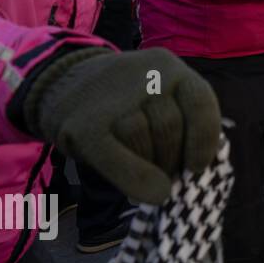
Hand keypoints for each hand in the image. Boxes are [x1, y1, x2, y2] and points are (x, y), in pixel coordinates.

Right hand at [21, 48, 222, 204]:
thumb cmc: (122, 101)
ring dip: (151, 166)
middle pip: (170, 126)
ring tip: (144, 169)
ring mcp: (112, 97)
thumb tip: (197, 169)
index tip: (197, 165)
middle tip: (162, 169)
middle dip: (171, 157)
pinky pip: (117, 158)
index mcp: (168, 67)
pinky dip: (137, 180)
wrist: (58, 83)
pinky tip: (152, 195)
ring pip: (144, 140)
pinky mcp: (85, 124)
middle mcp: (144, 75)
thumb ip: (180, 121)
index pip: (200, 102)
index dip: (204, 139)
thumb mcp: (157, 95)